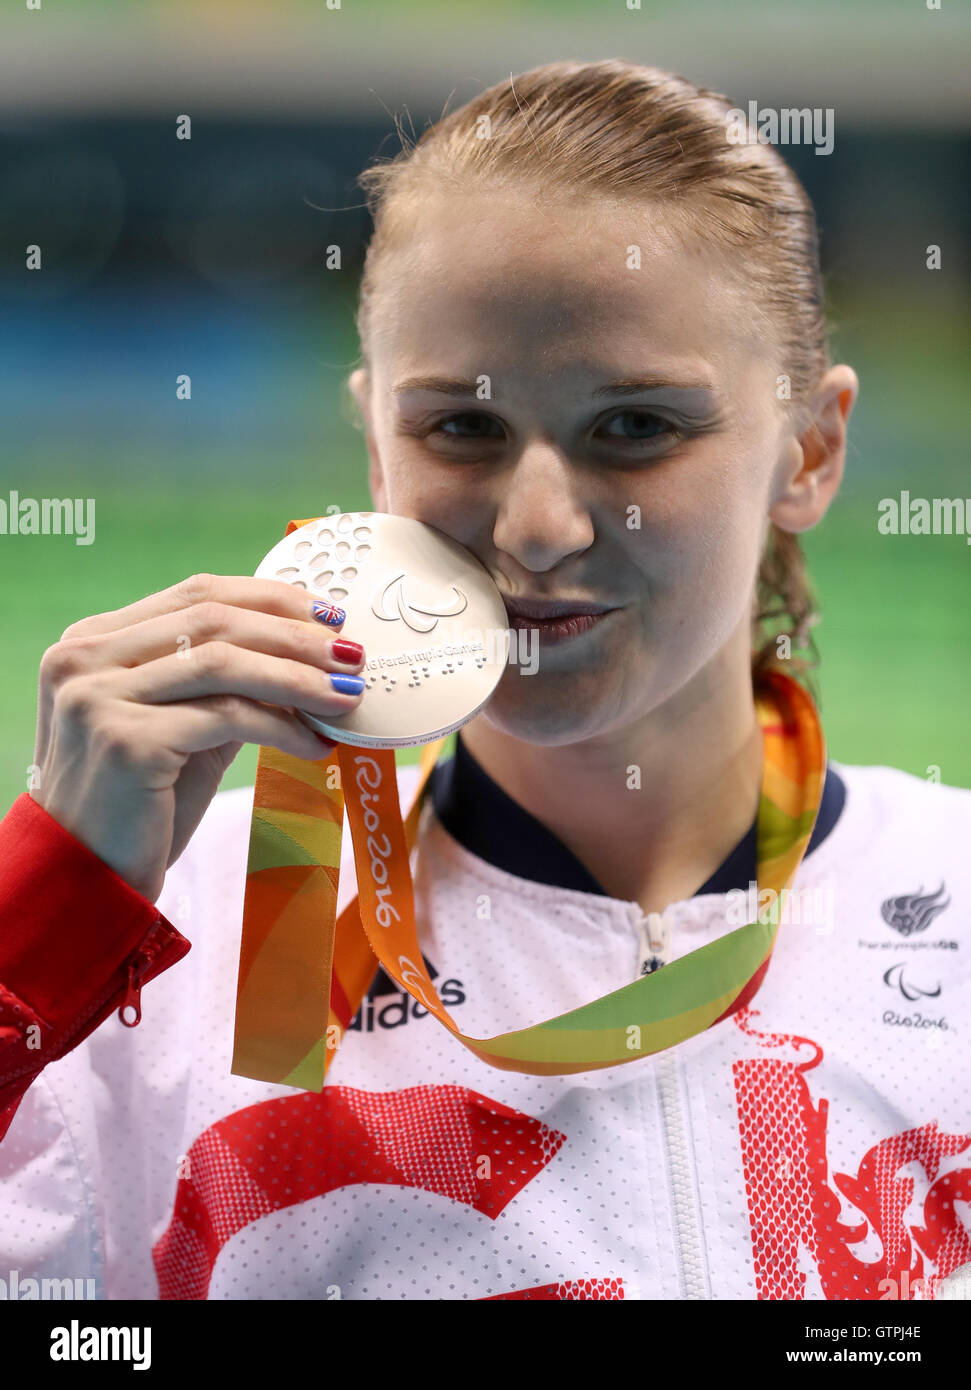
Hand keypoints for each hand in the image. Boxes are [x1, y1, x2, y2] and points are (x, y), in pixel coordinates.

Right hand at [31, 573, 365, 901]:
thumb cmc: (141, 802)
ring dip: (298, 677)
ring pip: (223, 663)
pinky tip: (315, 746)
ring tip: (347, 696)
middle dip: (294, 635)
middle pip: (213, 620)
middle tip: (352, 655)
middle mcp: (85, 659)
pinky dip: (281, 728)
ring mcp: (99, 697)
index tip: (330, 616)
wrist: (90, 877)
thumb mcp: (182, 726)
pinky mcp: (126, 740)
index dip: (271, 599)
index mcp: (93, 640)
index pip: (197, 595)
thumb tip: (313, 654)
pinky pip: (225, 717)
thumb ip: (224, 684)